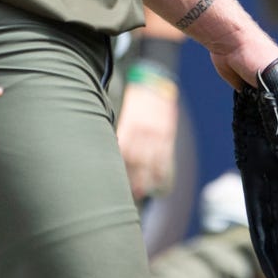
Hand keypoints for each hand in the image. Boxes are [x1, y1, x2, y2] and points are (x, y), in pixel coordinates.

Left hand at [116, 73, 179, 200]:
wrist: (153, 83)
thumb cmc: (133, 102)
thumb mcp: (124, 113)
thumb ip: (120, 133)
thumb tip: (109, 154)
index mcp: (130, 123)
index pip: (124, 149)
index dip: (119, 166)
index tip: (114, 181)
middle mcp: (144, 129)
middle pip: (138, 158)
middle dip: (134, 177)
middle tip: (129, 193)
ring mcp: (158, 132)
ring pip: (153, 159)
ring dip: (147, 178)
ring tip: (141, 193)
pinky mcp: (167, 133)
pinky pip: (166, 155)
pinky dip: (163, 171)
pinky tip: (160, 183)